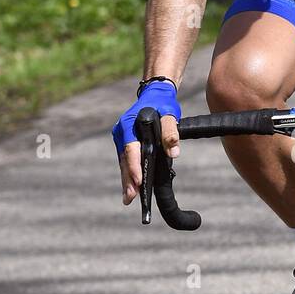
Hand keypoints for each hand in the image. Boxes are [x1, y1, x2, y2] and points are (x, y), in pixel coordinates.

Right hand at [112, 80, 180, 204]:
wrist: (155, 95)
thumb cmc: (163, 104)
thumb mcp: (170, 115)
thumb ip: (170, 132)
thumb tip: (173, 153)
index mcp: (129, 124)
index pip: (131, 148)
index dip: (134, 166)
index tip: (139, 181)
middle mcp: (122, 132)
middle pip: (125, 160)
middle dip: (128, 179)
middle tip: (130, 198)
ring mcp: (122, 138)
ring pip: (124, 162)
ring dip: (127, 180)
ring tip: (129, 198)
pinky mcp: (125, 143)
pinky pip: (126, 161)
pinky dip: (129, 174)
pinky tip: (131, 188)